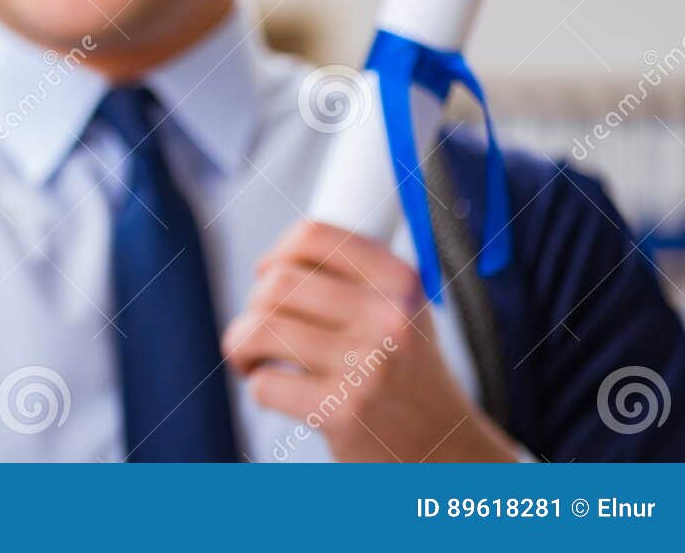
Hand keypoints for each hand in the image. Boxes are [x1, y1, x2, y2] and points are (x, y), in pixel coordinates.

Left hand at [222, 220, 517, 461]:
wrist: (447, 452)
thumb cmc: (405, 375)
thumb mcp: (400, 311)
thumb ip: (351, 276)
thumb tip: (270, 263)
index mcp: (400, 282)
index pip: (313, 237)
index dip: (275, 254)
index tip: (268, 276)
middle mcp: (388, 318)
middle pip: (277, 283)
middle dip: (253, 306)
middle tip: (262, 329)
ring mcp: (368, 367)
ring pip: (259, 328)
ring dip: (241, 343)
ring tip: (253, 358)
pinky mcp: (345, 412)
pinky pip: (266, 383)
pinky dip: (257, 385)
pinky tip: (273, 390)